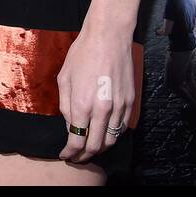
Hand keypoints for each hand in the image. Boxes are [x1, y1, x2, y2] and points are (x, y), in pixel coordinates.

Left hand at [57, 25, 134, 163]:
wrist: (108, 38)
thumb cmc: (82, 54)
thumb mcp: (64, 78)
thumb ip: (66, 105)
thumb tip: (70, 124)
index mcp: (82, 104)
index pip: (77, 140)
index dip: (70, 153)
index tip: (65, 155)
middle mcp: (103, 110)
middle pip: (96, 146)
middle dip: (84, 156)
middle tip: (76, 158)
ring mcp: (120, 107)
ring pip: (112, 139)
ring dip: (100, 148)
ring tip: (90, 149)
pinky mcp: (131, 102)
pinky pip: (122, 127)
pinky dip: (113, 135)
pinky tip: (104, 133)